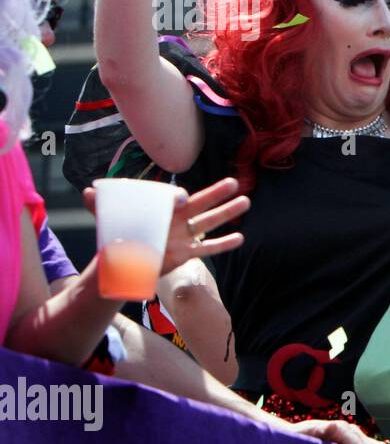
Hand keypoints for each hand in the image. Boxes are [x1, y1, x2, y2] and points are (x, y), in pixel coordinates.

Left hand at [83, 177, 249, 276]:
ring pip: (209, 222)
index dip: (179, 196)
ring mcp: (183, 236)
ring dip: (227, 213)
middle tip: (234, 182)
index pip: (175, 198)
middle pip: (201, 204)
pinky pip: (208, 248)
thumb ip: (101, 204)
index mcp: (161, 207)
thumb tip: (89, 190)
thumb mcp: (109, 217)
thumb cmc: (120, 234)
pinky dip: (224, 243)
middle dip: (217, 193)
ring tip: (245, 202)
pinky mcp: (186, 253)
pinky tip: (239, 237)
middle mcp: (176, 219)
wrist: (122, 260)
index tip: (181, 198)